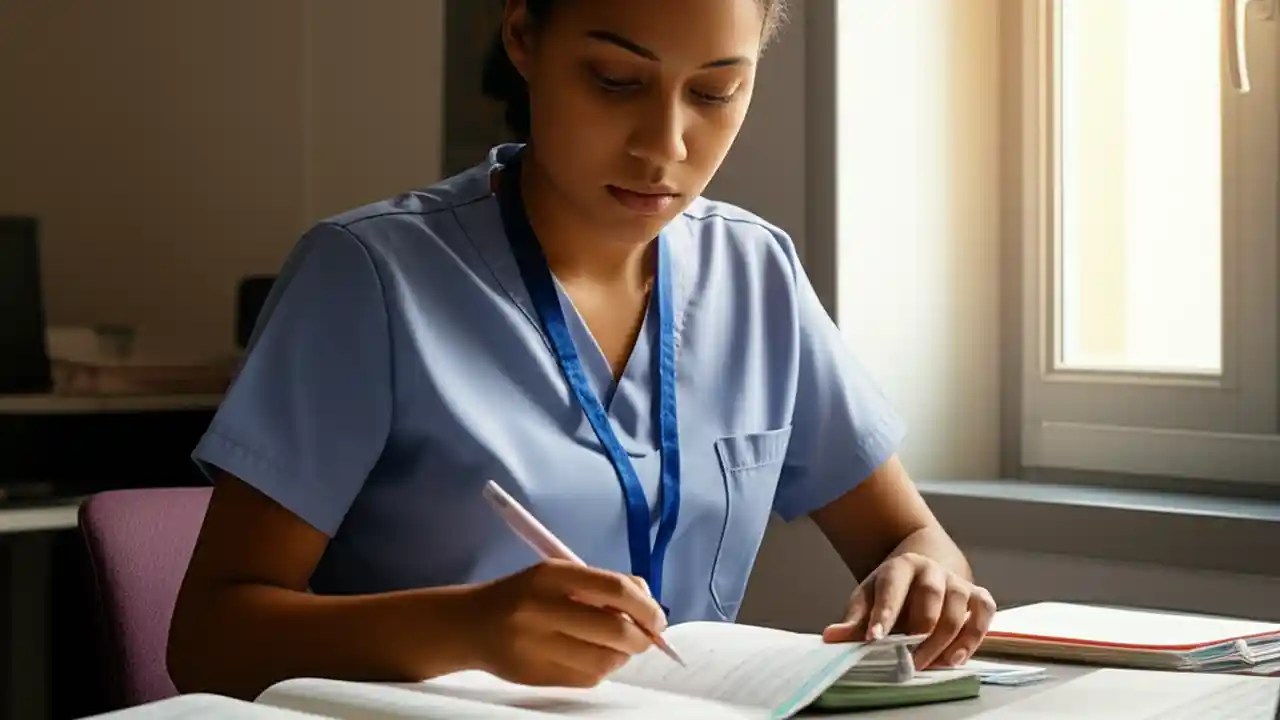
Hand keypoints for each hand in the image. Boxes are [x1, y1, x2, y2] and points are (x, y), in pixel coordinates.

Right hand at [468, 560, 664, 686]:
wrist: (470, 624)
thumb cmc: (525, 595)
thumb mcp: (559, 576)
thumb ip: (602, 585)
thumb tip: (649, 603)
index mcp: (552, 576)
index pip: (615, 589)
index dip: (646, 606)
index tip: (658, 618)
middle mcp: (542, 609)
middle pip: (615, 630)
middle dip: (641, 638)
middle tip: (646, 637)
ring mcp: (536, 645)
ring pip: (604, 661)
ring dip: (621, 657)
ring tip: (615, 647)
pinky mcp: (535, 675)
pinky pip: (586, 678)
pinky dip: (599, 670)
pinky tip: (589, 657)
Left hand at [821, 552, 996, 668]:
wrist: (922, 574)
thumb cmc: (891, 592)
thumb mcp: (868, 600)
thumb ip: (854, 621)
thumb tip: (832, 637)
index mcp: (901, 566)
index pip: (891, 587)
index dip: (884, 613)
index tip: (874, 638)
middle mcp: (932, 570)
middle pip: (931, 596)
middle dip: (920, 630)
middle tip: (909, 660)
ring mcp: (957, 582)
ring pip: (959, 608)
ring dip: (947, 640)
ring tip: (931, 664)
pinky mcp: (977, 596)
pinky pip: (984, 612)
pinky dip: (974, 637)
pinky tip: (957, 657)